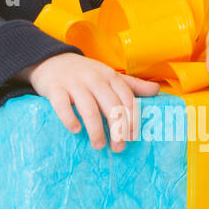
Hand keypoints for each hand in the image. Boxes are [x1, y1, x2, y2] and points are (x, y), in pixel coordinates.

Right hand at [18, 53, 159, 151]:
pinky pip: (62, 106)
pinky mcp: (54, 89)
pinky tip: (75, 130)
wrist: (51, 60)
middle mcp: (94, 79)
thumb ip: (131, 85)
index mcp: (110, 76)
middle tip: (118, 148)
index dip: (131, 119)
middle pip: (110, 106)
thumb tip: (157, 90)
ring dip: (95, 130)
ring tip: (98, 145)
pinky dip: (69, 119)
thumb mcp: (109, 75)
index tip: (133, 137)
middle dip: (117, 129)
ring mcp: (73, 83)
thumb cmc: (85, 73)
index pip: (126, 98)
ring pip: (88, 108)